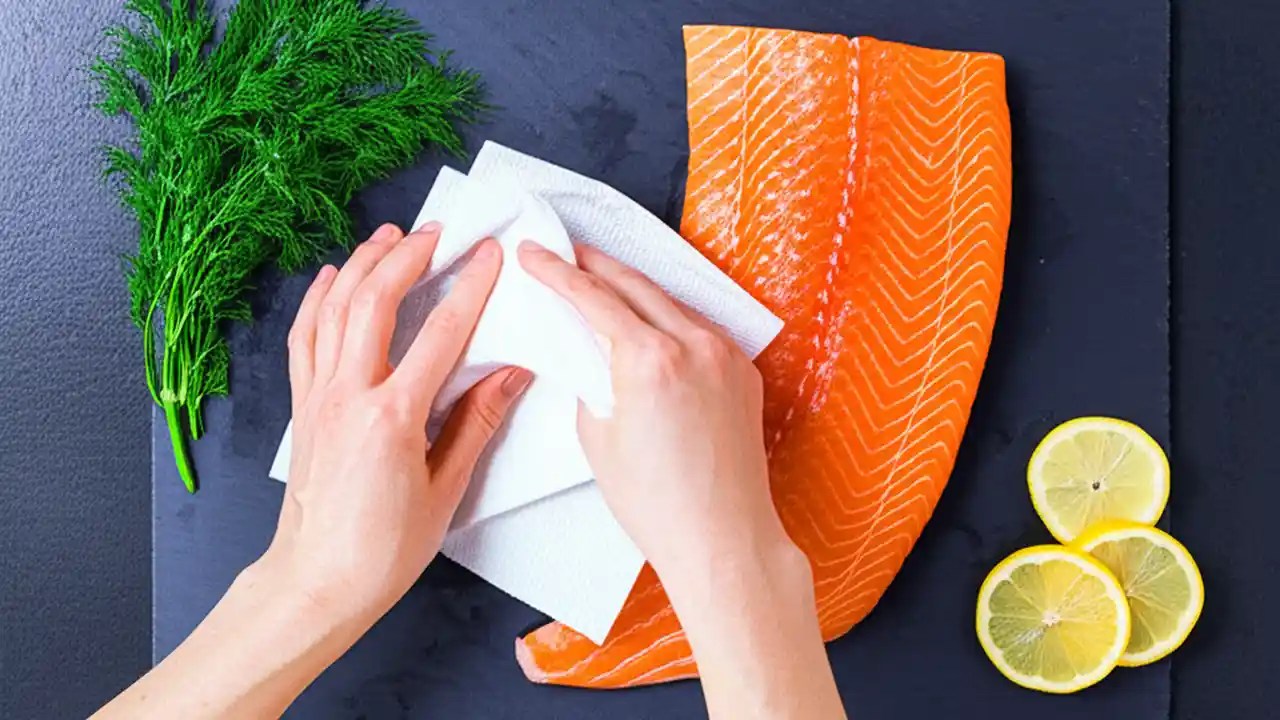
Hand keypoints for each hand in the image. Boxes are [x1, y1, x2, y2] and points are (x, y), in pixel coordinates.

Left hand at [271, 222, 530, 619]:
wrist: (317, 581)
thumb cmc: (382, 550)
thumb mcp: (445, 490)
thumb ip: (476, 423)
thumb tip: (511, 373)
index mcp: (392, 417)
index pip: (440, 332)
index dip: (470, 286)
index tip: (489, 254)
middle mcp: (349, 396)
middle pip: (376, 302)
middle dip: (409, 256)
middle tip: (439, 231)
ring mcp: (320, 398)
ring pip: (335, 309)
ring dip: (363, 265)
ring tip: (389, 235)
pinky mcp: (304, 408)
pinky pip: (305, 338)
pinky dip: (317, 300)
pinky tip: (331, 278)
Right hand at [520, 242, 843, 719]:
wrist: (723, 539)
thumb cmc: (656, 503)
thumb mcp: (597, 436)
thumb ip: (591, 379)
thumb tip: (592, 353)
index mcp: (651, 359)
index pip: (593, 297)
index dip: (557, 272)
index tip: (532, 253)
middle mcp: (694, 345)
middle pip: (635, 284)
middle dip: (594, 264)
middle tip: (564, 251)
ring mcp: (725, 355)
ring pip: (670, 301)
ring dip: (633, 287)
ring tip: (601, 278)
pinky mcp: (743, 371)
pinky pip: (698, 327)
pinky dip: (667, 316)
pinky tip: (648, 319)